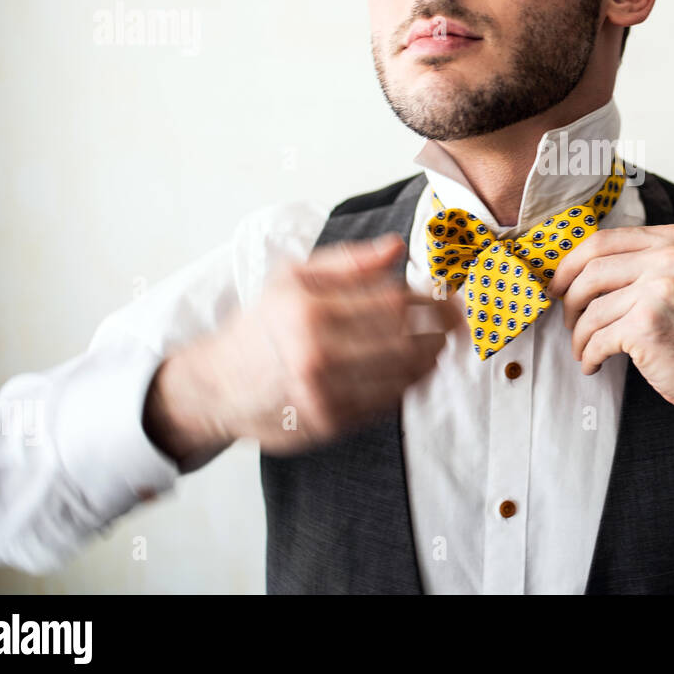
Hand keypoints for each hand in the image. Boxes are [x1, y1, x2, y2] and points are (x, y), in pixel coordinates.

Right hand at [143, 233, 464, 462]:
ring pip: (403, 375)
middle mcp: (315, 352)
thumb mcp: (292, 278)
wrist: (218, 385)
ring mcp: (322, 393)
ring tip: (437, 345)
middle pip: (406, 340)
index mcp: (308, 308)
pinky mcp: (329, 424)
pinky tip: (413, 371)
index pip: (394, 302)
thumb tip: (396, 249)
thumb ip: (347, 262)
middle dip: (441, 330)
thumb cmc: (262, 325)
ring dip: (431, 358)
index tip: (450, 297)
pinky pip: (386, 403)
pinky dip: (408, 385)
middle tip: (456, 323)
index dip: (432, 300)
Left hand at [546, 224, 673, 428]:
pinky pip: (597, 338)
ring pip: (591, 309)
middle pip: (590, 271)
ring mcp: (659, 290)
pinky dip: (589, 355)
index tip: (557, 285)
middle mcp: (669, 258)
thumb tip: (577, 267)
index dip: (570, 265)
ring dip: (580, 336)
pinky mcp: (647, 325)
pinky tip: (594, 364)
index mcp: (673, 240)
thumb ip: (641, 263)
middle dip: (569, 300)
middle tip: (568, 322)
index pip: (603, 240)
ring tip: (586, 350)